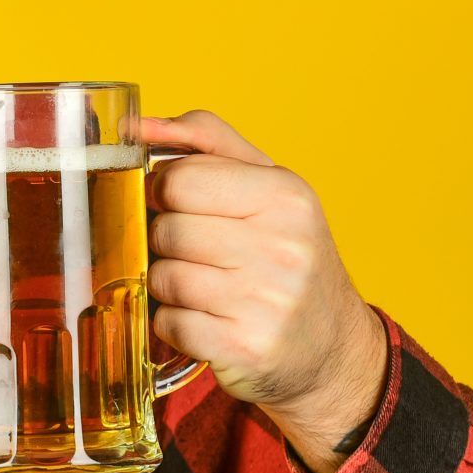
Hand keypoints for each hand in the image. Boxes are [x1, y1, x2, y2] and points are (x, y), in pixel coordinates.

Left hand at [140, 110, 386, 472]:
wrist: (332, 347)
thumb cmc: (286, 254)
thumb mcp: (266, 185)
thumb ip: (205, 141)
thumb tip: (139, 124)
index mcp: (285, 195)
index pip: (179, 179)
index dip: (164, 193)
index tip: (180, 206)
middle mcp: (283, 247)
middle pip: (167, 230)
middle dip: (166, 241)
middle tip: (196, 253)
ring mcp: (266, 301)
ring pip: (163, 277)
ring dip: (167, 284)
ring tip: (202, 286)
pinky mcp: (244, 348)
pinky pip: (169, 323)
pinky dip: (173, 323)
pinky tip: (204, 319)